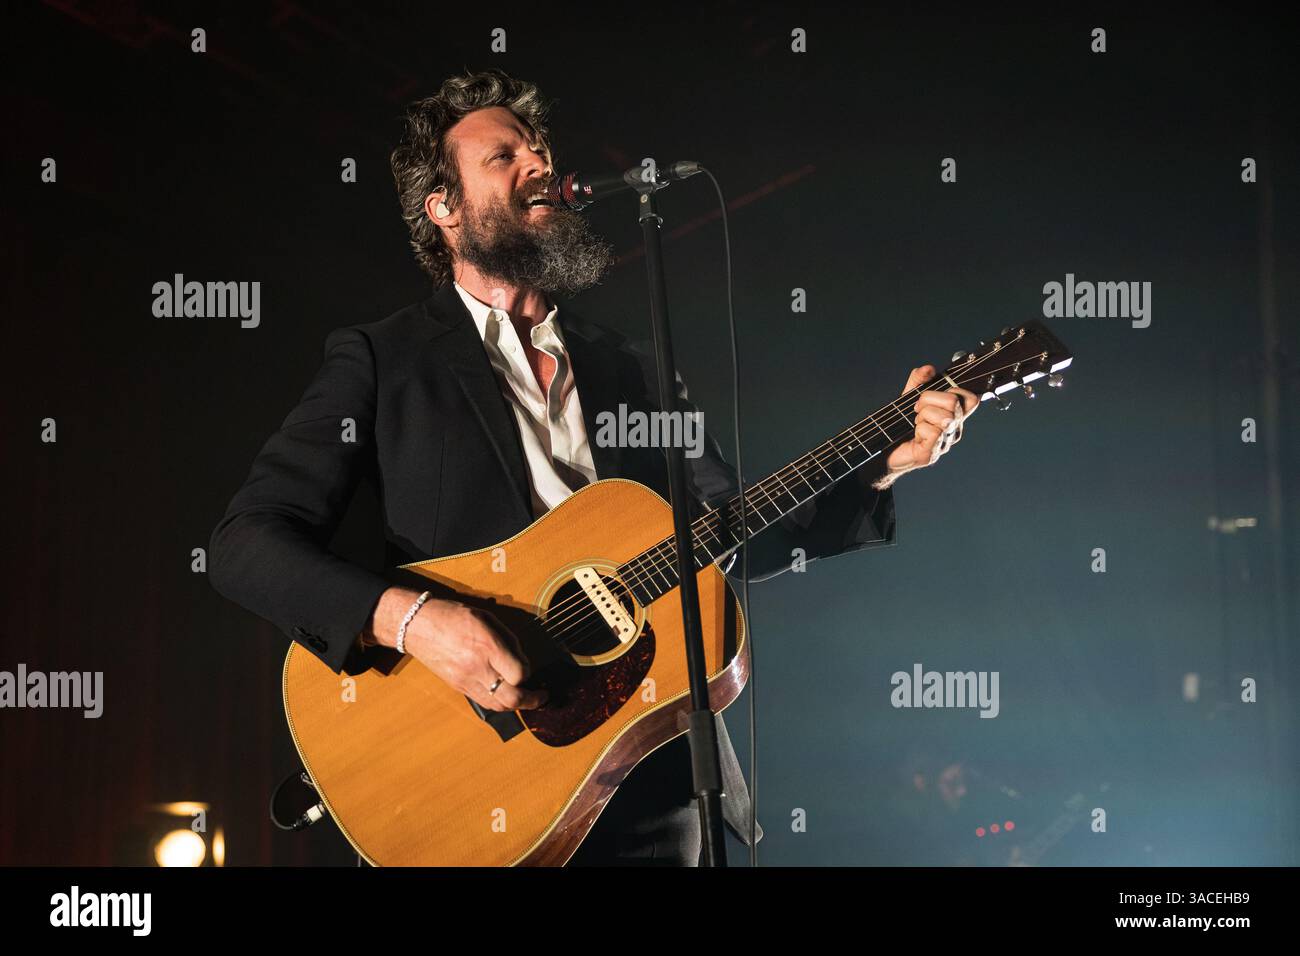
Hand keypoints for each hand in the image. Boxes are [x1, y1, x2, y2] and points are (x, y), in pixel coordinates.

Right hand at [366, 588, 547, 711]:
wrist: (419, 625)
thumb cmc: (455, 617)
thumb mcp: (488, 619)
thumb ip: (509, 643)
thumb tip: (523, 664)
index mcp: (487, 646)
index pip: (519, 674)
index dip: (529, 674)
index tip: (530, 669)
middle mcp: (477, 667)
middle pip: (511, 698)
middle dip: (532, 700)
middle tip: (541, 696)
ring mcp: (466, 680)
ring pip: (498, 706)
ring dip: (516, 705)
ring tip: (526, 698)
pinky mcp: (458, 687)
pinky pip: (484, 703)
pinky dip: (499, 703)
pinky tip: (505, 696)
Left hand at [883, 365, 979, 476]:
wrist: (884, 449)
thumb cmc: (901, 425)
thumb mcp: (908, 396)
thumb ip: (918, 380)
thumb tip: (928, 369)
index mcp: (954, 414)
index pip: (971, 398)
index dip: (954, 390)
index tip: (935, 395)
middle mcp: (954, 429)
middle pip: (953, 402)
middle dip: (928, 400)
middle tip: (916, 409)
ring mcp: (945, 442)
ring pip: (944, 417)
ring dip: (923, 416)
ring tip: (915, 424)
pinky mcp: (933, 453)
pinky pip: (932, 432)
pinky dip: (919, 430)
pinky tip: (915, 436)